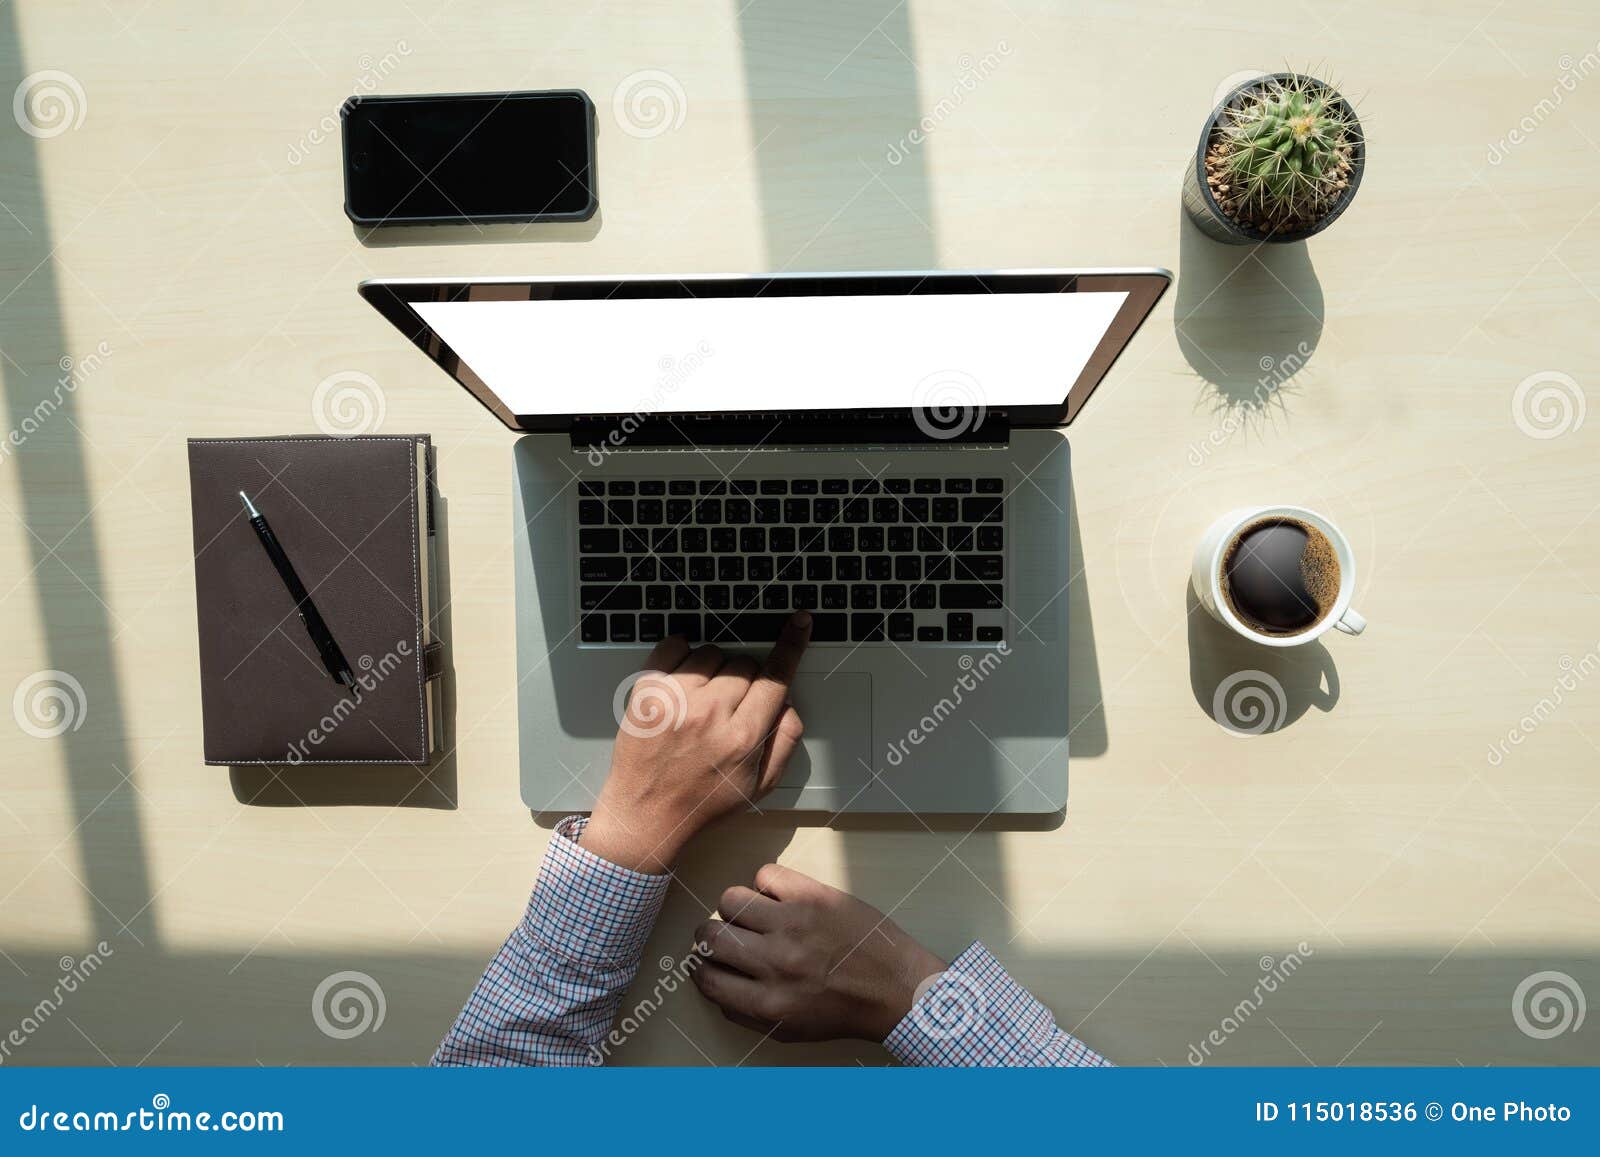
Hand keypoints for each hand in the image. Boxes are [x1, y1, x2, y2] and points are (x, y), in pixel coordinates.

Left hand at [579, 612, 811, 873]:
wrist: (645, 815)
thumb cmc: (703, 802)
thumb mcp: (760, 786)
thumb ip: (784, 742)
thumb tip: (789, 703)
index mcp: (743, 737)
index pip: (775, 677)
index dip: (791, 646)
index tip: (800, 622)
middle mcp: (711, 713)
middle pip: (746, 664)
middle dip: (746, 679)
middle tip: (730, 707)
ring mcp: (676, 699)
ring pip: (713, 654)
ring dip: (714, 669)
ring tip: (701, 700)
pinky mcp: (647, 691)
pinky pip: (673, 647)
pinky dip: (682, 654)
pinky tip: (683, 680)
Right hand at [691, 862, 945, 1042]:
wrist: (896, 987)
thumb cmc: (844, 1010)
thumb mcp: (791, 1030)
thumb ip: (746, 1014)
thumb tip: (714, 983)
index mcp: (769, 1003)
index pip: (707, 979)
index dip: (701, 968)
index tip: (708, 962)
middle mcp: (776, 964)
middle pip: (709, 936)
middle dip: (709, 936)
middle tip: (724, 935)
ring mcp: (795, 926)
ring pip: (731, 900)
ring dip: (737, 908)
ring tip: (757, 915)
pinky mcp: (814, 896)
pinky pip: (765, 874)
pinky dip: (768, 885)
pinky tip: (782, 899)